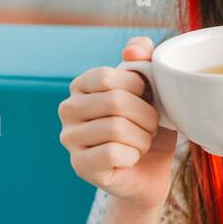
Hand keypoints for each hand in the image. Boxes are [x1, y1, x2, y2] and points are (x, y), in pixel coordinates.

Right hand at [58, 36, 178, 210]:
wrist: (151, 173)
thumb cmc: (149, 127)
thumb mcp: (154, 89)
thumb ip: (146, 60)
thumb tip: (132, 50)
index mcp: (82, 85)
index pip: (110, 76)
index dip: (140, 89)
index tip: (147, 101)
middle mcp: (68, 109)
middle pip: (115, 102)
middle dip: (146, 116)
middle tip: (150, 127)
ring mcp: (70, 138)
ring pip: (116, 128)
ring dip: (142, 138)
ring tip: (142, 143)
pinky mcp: (80, 165)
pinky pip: (113, 153)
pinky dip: (133, 155)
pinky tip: (131, 158)